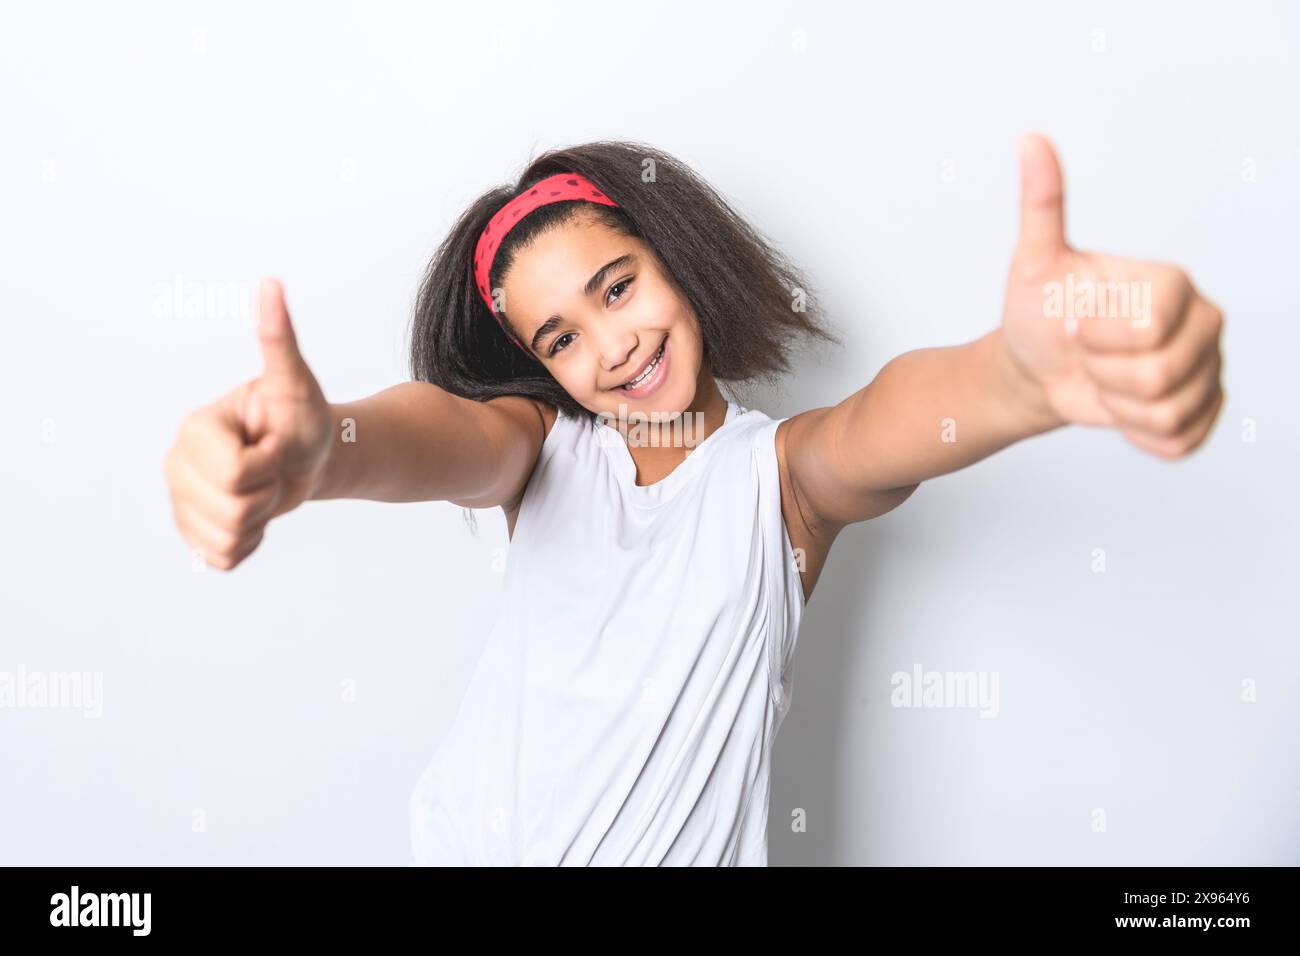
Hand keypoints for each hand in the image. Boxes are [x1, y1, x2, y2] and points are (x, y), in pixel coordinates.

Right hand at [163, 279, 332, 569]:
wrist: (310, 457)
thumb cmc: (302, 417)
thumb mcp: (297, 382)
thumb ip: (280, 339)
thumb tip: (272, 285)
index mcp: (193, 429)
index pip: (233, 474)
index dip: (268, 464)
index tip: (271, 441)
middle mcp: (176, 464)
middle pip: (230, 510)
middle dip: (267, 494)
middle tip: (272, 468)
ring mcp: (180, 501)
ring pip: (226, 538)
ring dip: (260, 520)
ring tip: (265, 488)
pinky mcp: (193, 533)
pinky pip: (224, 558)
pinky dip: (251, 542)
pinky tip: (255, 513)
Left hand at [999, 133, 1225, 458]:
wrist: (1040, 365)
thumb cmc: (1041, 311)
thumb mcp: (1033, 262)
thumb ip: (1042, 205)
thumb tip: (1030, 140)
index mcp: (1174, 283)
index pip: (1149, 328)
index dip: (1099, 337)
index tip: (1080, 323)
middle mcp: (1205, 322)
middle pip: (1159, 376)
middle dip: (1104, 374)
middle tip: (1089, 355)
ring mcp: (1210, 369)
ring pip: (1166, 413)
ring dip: (1116, 406)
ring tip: (1103, 378)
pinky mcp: (1204, 411)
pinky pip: (1177, 442)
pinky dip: (1136, 435)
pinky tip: (1120, 406)